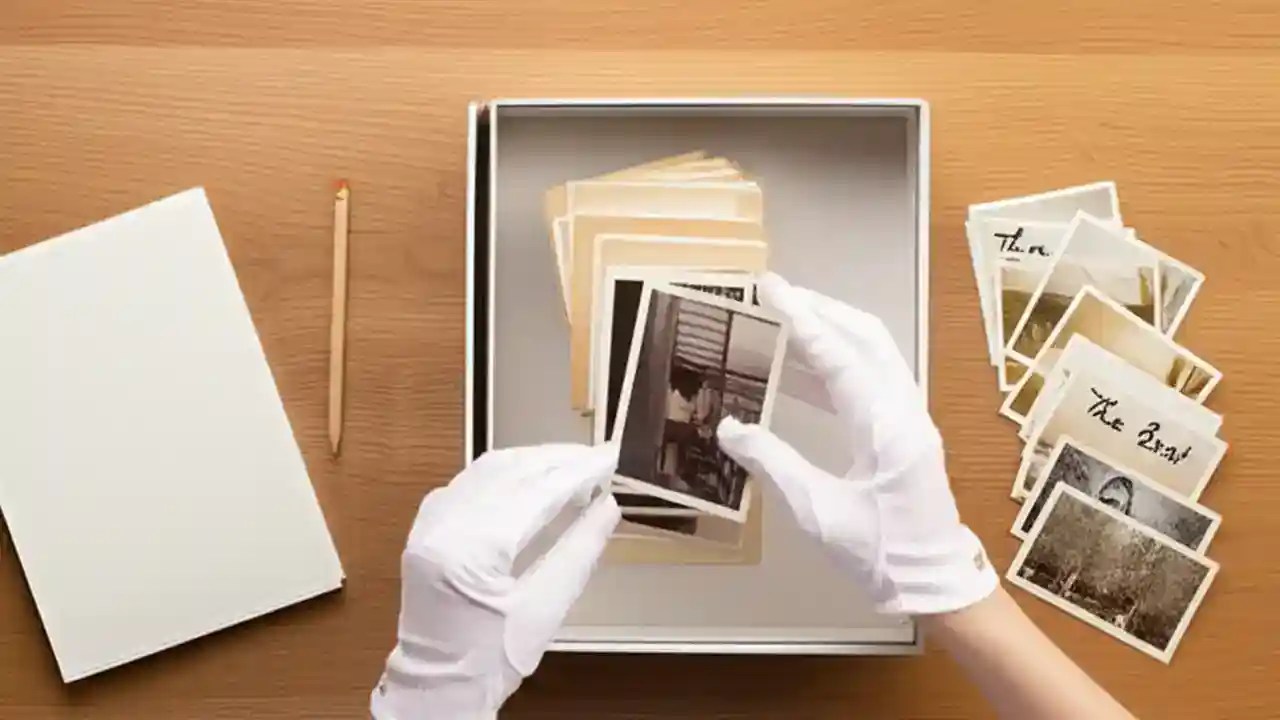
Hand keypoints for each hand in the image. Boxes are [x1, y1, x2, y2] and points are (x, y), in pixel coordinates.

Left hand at [370, 444, 619, 719]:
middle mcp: (444, 526)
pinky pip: (470, 481)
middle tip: (598, 458)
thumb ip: (579, 551)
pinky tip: (532, 476)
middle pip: (510, 471)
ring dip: (533, 461)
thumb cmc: (492, 658)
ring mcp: (431, 522)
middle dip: (558, 461)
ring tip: (573, 465)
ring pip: (488, 469)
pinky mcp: (427, 525)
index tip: (609, 457)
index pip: (535, 492)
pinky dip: (506, 472)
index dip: (577, 471)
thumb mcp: (546, 609)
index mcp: (472, 551)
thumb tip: (608, 505)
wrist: (440, 684)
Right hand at [717, 274, 996, 615]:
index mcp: (884, 427)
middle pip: (865, 337)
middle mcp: (904, 410)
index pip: (839, 355)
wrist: (932, 581)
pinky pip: (871, 377)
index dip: (802, 318)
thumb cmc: (879, 552)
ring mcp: (910, 417)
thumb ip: (773, 464)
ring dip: (831, 330)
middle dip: (821, 309)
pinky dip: (837, 361)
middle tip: (777, 293)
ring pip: (873, 352)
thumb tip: (730, 428)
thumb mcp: (817, 512)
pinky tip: (800, 370)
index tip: (770, 289)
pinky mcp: (905, 430)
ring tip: (785, 320)